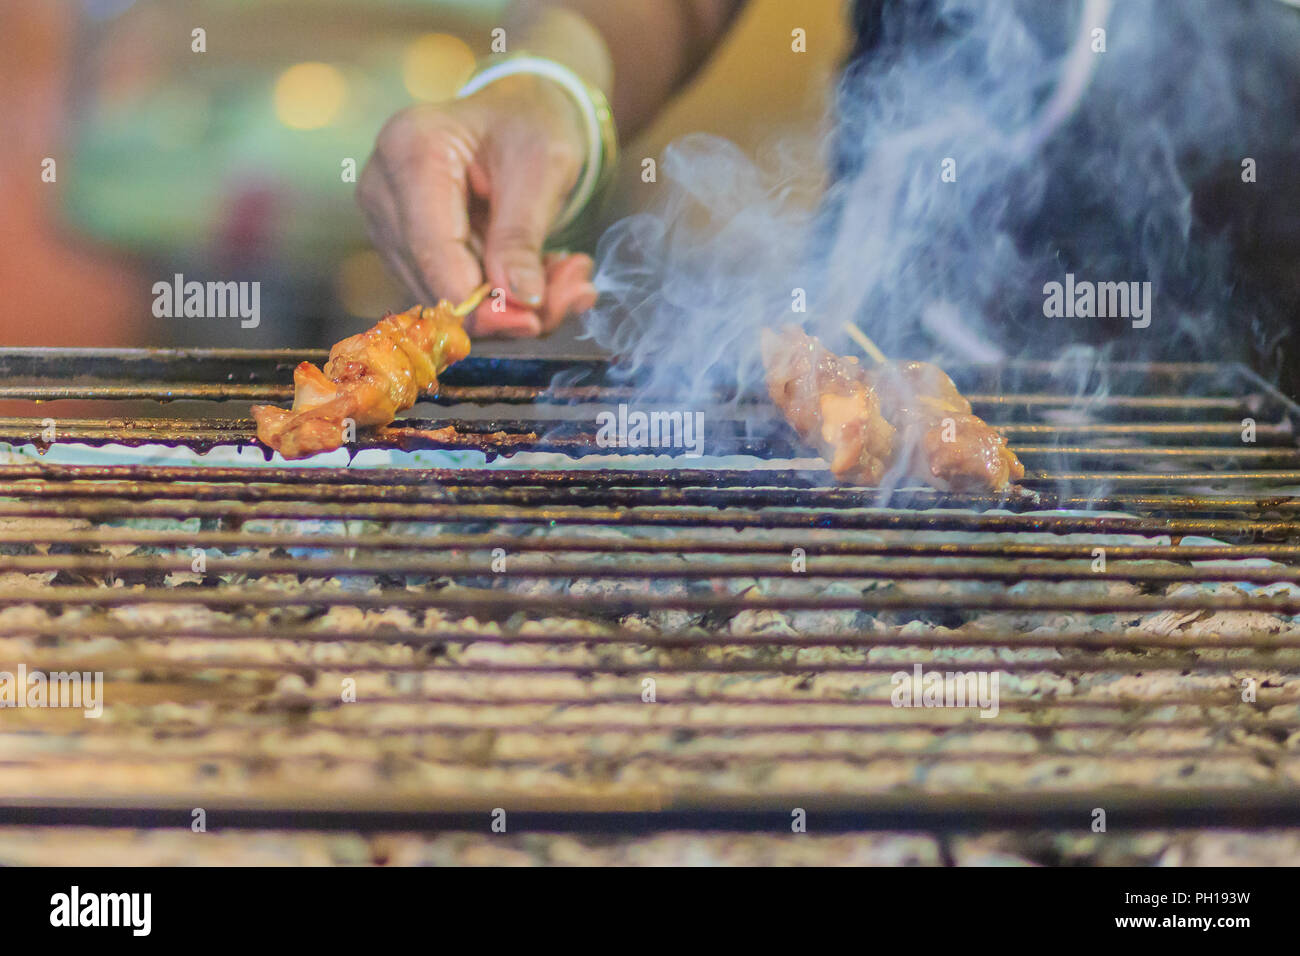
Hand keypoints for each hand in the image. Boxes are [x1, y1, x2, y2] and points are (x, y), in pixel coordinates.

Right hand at [358, 74, 598, 336]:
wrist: (516, 113)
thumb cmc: (529, 124)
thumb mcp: (542, 167)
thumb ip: (522, 236)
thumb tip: (520, 303)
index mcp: (410, 150)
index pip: (433, 251)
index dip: (480, 301)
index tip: (534, 320)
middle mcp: (382, 190)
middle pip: (435, 283)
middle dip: (506, 305)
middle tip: (574, 293)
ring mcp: (386, 223)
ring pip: (445, 299)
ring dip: (510, 305)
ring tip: (567, 277)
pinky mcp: (403, 250)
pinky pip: (451, 295)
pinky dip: (500, 298)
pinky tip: (539, 276)